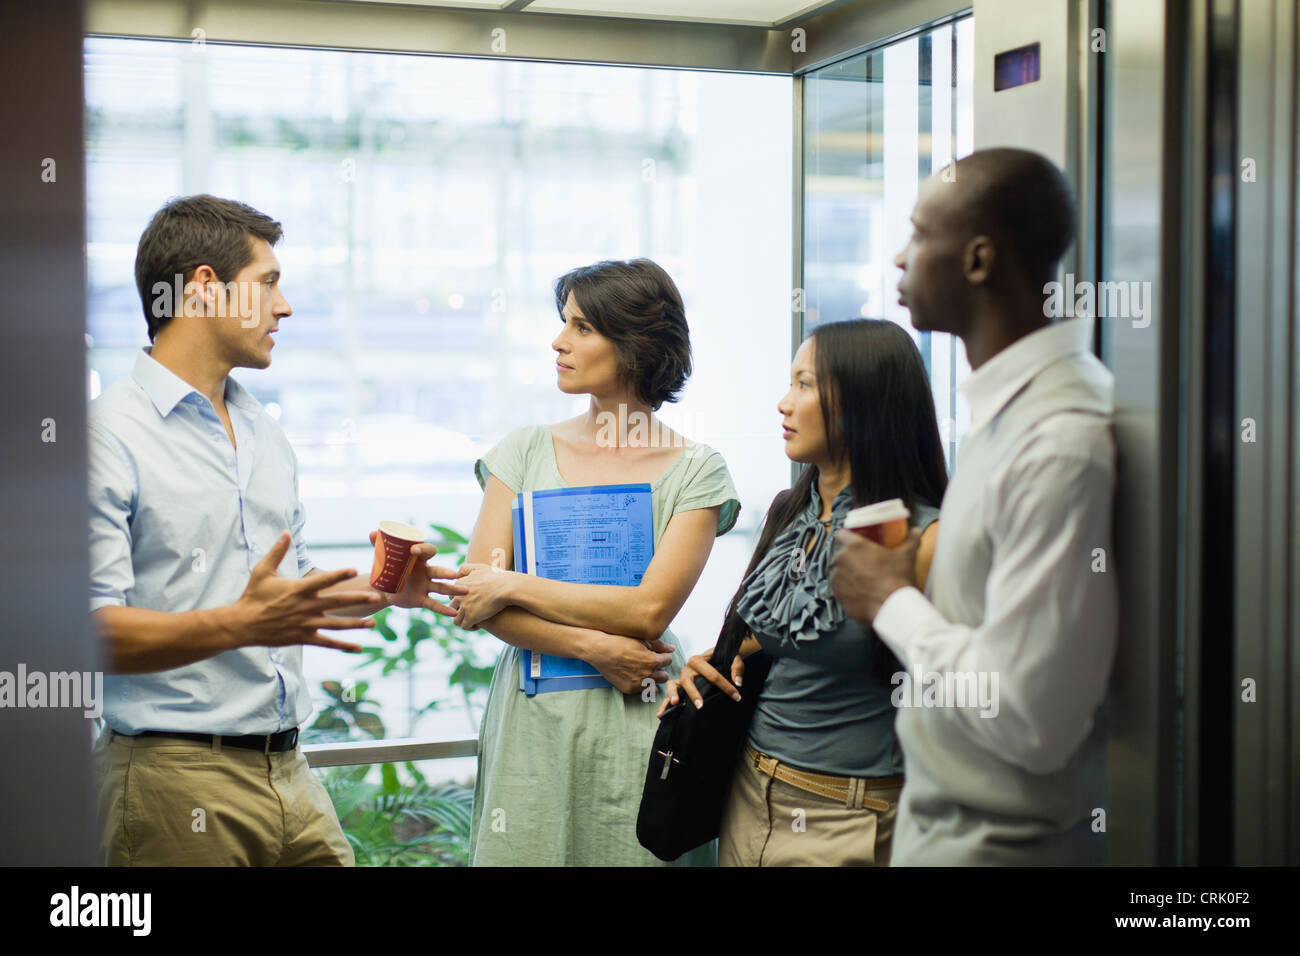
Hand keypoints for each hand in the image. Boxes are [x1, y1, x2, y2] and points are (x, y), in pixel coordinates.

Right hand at [229, 531, 379, 652]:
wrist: (242, 624)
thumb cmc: (253, 595)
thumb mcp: (263, 571)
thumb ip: (277, 552)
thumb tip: (285, 532)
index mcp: (298, 589)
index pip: (322, 580)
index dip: (338, 574)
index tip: (353, 569)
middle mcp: (305, 607)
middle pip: (336, 602)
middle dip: (357, 600)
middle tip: (376, 597)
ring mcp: (306, 624)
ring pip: (336, 624)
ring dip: (356, 624)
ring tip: (374, 623)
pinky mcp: (303, 638)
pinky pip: (327, 643)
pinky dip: (344, 646)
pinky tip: (359, 648)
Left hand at [375, 533, 468, 615]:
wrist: (384, 588)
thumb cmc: (389, 568)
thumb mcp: (384, 557)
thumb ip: (378, 544)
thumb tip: (372, 533)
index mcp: (417, 559)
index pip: (426, 551)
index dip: (422, 549)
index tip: (414, 550)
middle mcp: (425, 571)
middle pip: (439, 571)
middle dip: (447, 572)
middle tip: (454, 574)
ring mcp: (425, 586)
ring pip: (441, 587)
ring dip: (453, 589)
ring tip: (465, 592)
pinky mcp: (421, 599)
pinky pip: (433, 604)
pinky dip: (443, 609)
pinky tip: (454, 613)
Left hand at [450, 562, 514, 629]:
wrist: (506, 588)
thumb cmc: (496, 577)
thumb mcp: (479, 567)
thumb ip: (465, 569)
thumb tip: (457, 574)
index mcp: (459, 584)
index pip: (452, 595)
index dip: (460, 600)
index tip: (471, 601)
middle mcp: (458, 596)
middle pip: (452, 608)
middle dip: (461, 611)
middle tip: (472, 612)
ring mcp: (464, 607)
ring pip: (456, 619)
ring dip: (464, 621)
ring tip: (475, 620)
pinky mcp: (471, 617)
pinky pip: (464, 626)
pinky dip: (470, 626)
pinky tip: (479, 624)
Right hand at [584, 633, 674, 694]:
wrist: (601, 651)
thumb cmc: (621, 642)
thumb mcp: (642, 640)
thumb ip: (660, 646)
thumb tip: (672, 649)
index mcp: (654, 661)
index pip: (668, 661)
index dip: (662, 656)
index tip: (655, 654)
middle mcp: (648, 675)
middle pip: (664, 676)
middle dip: (659, 669)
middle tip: (650, 663)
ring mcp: (639, 684)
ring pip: (655, 685)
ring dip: (652, 678)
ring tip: (642, 669)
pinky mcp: (629, 690)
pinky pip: (642, 690)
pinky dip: (641, 684)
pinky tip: (633, 675)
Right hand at [658, 646, 742, 716]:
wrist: (718, 656)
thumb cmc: (723, 658)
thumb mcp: (734, 657)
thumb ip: (737, 666)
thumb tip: (737, 682)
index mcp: (699, 659)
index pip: (712, 674)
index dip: (726, 686)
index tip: (737, 697)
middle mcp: (688, 668)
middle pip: (688, 680)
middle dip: (693, 693)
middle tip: (700, 706)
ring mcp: (682, 677)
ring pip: (673, 684)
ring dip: (673, 694)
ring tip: (675, 703)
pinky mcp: (679, 685)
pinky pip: (670, 693)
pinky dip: (665, 703)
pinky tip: (662, 714)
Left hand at [829, 526, 921, 624]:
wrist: (892, 607)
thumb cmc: (897, 580)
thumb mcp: (907, 556)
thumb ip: (911, 541)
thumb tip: (916, 532)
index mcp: (855, 547)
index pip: (842, 534)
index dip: (848, 537)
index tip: (855, 541)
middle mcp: (842, 560)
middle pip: (842, 555)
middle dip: (851, 558)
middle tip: (866, 564)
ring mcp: (838, 579)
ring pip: (839, 572)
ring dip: (848, 574)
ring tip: (864, 580)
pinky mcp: (838, 596)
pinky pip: (839, 589)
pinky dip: (847, 590)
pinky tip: (861, 593)